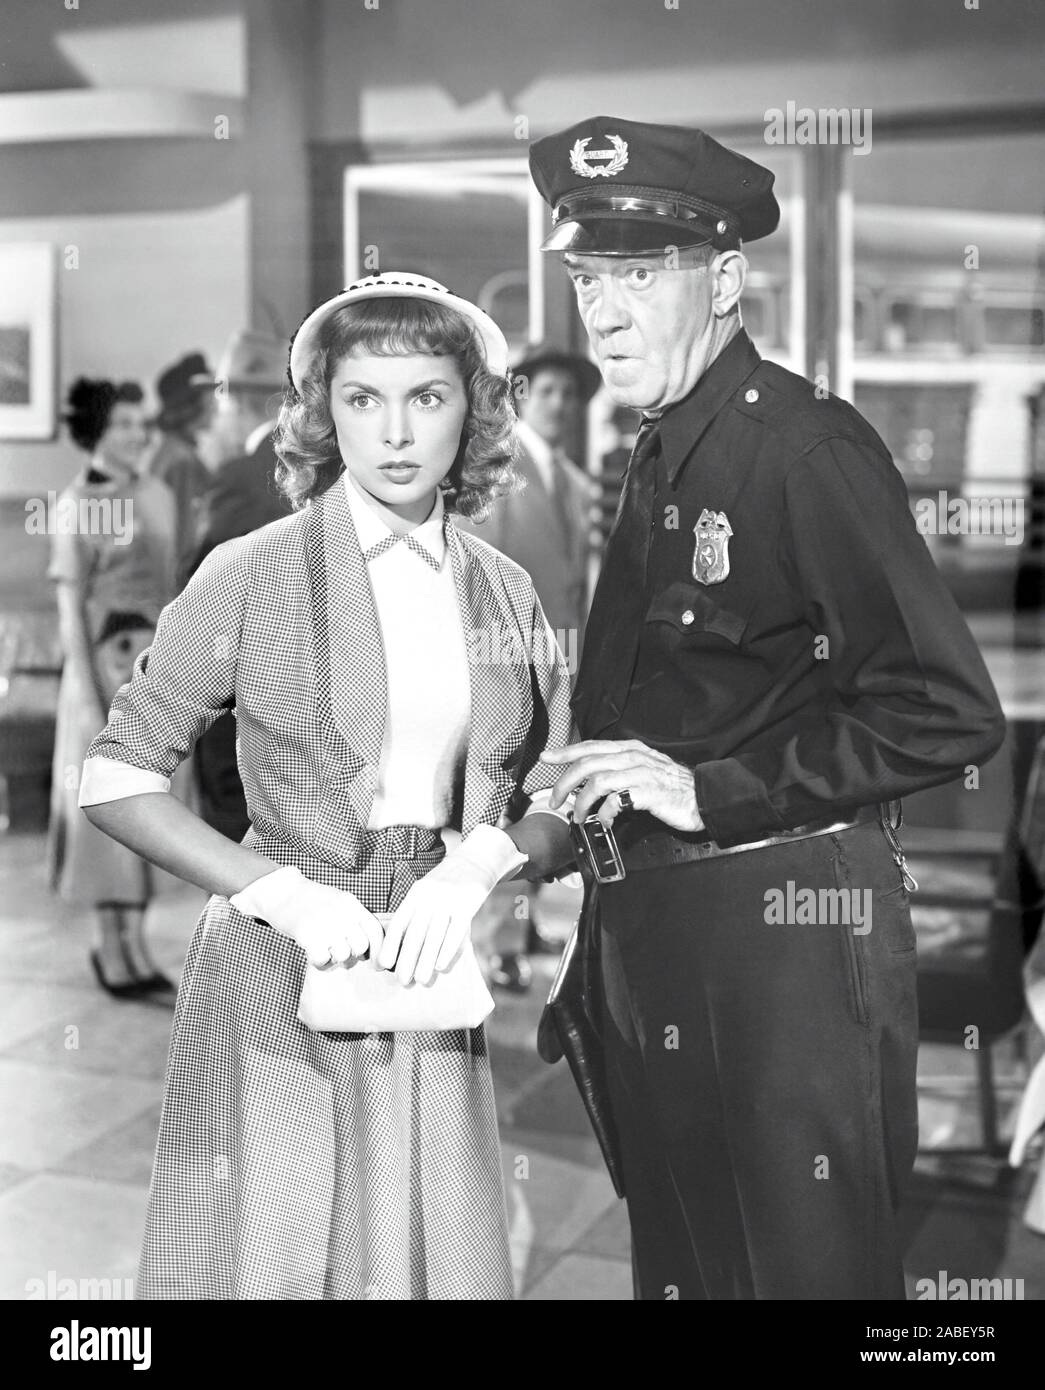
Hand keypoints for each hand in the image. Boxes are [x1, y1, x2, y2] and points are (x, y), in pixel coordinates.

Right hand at [229, 866, 383, 966]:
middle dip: (352, 954)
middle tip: (337, 950)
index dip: (378, 950)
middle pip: (360, 947)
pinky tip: (312, 952)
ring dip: (333, 958)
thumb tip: (372, 947)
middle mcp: (341, 913)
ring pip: (343, 956)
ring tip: (323, 948)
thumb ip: (355, 919)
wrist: (280, 892)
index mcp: (352, 904)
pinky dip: (317, 960)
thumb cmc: (312, 901)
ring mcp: (324, 922)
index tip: (374, 964)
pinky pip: (322, 959)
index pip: (375, 930)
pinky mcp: (306, 933)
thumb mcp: (339, 902)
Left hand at [379, 825, 526, 985]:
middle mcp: (429, 897)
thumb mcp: (425, 891)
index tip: (383, 966)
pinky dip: (447, 951)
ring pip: (434, 936)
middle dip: (407, 960)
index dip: (390, 945)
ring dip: (426, 961)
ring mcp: (448, 900)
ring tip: (421, 980)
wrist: (474, 861)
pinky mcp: (467, 905)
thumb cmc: (446, 884)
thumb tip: (400, 945)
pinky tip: (441, 966)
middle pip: (415, 933)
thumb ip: (415, 913)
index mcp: (416, 894)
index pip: (399, 922)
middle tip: (403, 982)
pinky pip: (456, 931)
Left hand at [543, 740, 704, 832]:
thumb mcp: (643, 771)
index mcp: (630, 750)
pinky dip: (604, 812)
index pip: (591, 746)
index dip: (566, 751)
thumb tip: (590, 782)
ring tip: (578, 817)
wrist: (703, 798)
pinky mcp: (649, 792)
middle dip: (564, 782)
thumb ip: (620, 771)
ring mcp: (641, 773)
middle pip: (588, 763)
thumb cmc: (672, 788)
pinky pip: (616, 800)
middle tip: (555, 800)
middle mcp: (634, 757)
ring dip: (582, 801)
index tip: (546, 757)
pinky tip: (604, 821)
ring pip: (598, 780)